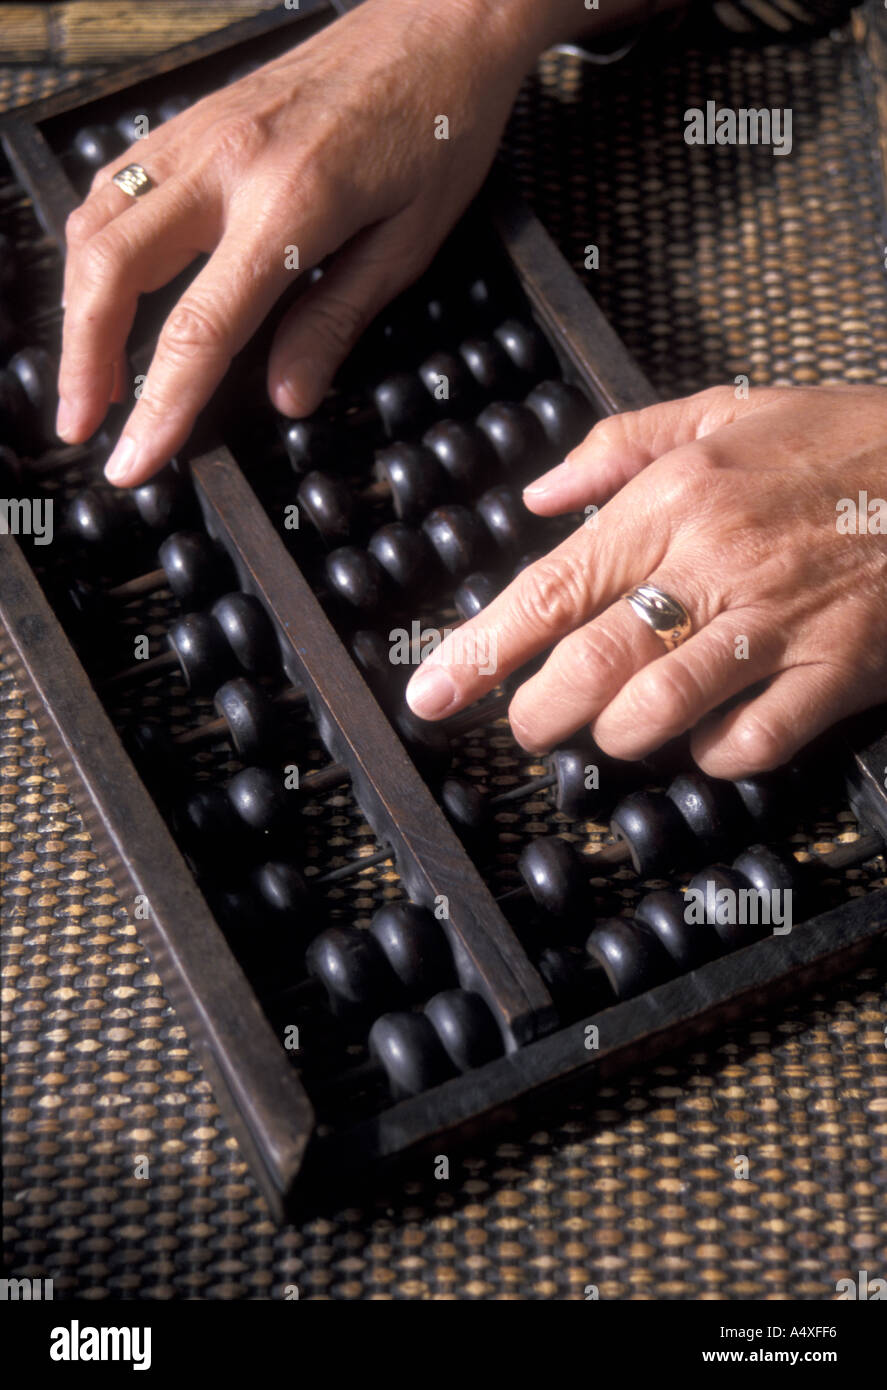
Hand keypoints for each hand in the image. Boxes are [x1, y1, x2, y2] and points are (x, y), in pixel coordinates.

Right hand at [55, 0, 553, 485]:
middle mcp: (226, 163)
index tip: (133, 460)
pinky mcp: (195, 118)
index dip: (159, 406)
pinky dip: (95, 247)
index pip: (199, 328)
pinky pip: (117, 184)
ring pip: (98, 223)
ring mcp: (200, 131)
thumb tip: (287, 397)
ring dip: (78, 307)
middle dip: (84, 360)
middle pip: (113, 271)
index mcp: (290, 205)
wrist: (441, 21)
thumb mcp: (408, 244)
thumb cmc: (438, 126)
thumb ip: (336, 321)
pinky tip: (103, 290)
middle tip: (83, 425)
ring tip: (90, 374)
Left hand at [405, 384, 886, 776]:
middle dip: (539, 711)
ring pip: (658, 711)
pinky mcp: (835, 671)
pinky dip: (711, 755)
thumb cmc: (841, 442)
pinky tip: (705, 739)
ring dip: (617, 736)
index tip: (432, 696)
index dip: (481, 652)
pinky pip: (748, 742)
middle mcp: (717, 562)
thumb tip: (539, 494)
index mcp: (677, 497)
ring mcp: (779, 623)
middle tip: (527, 724)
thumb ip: (619, 446)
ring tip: (610, 730)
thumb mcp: (725, 410)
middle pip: (592, 664)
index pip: (552, 588)